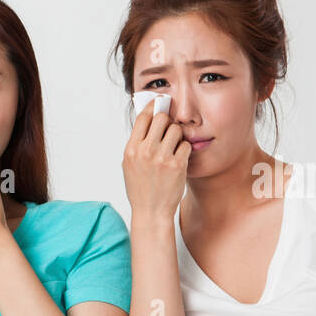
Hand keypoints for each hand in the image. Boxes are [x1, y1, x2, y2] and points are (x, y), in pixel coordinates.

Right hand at [122, 98, 189, 222]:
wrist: (151, 212)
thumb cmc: (140, 188)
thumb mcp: (129, 165)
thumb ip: (137, 143)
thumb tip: (147, 118)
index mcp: (131, 150)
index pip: (143, 118)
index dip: (152, 107)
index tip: (159, 103)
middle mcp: (145, 152)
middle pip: (162, 118)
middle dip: (167, 121)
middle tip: (168, 128)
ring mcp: (161, 158)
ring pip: (176, 130)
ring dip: (177, 136)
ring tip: (173, 147)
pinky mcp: (177, 165)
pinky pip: (185, 145)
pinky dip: (184, 150)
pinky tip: (179, 159)